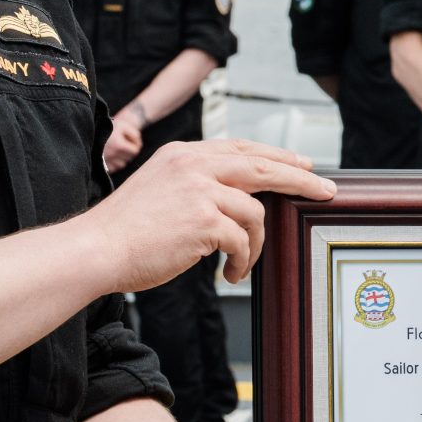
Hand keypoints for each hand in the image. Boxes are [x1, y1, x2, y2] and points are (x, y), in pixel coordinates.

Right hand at [84, 138, 333, 289]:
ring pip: (255, 213)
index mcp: (184, 154)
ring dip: (256, 244)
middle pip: (264, 166)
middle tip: (324, 190)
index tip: (302, 164)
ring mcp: (200, 190)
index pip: (242, 149)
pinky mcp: (203, 220)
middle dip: (300, 178)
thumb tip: (240, 199)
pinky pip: (242, 241)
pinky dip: (242, 261)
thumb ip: (196, 183)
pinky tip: (231, 273)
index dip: (276, 156)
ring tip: (241, 263)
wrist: (96, 249)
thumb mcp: (162, 188)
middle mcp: (194, 164)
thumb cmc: (126, 230)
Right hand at [102, 112, 144, 174]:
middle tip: (123, 143)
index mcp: (118, 145)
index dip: (136, 145)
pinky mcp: (100, 165)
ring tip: (117, 149)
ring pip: (122, 165)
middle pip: (129, 158)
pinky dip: (114, 163)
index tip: (131, 139)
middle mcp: (112, 155)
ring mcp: (106, 161)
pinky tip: (112, 155)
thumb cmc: (109, 127)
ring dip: (122, 158)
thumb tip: (139, 146)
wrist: (89, 130)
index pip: (135, 151)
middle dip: (129, 151)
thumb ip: (134, 134)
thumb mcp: (123, 126)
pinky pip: (113, 168)